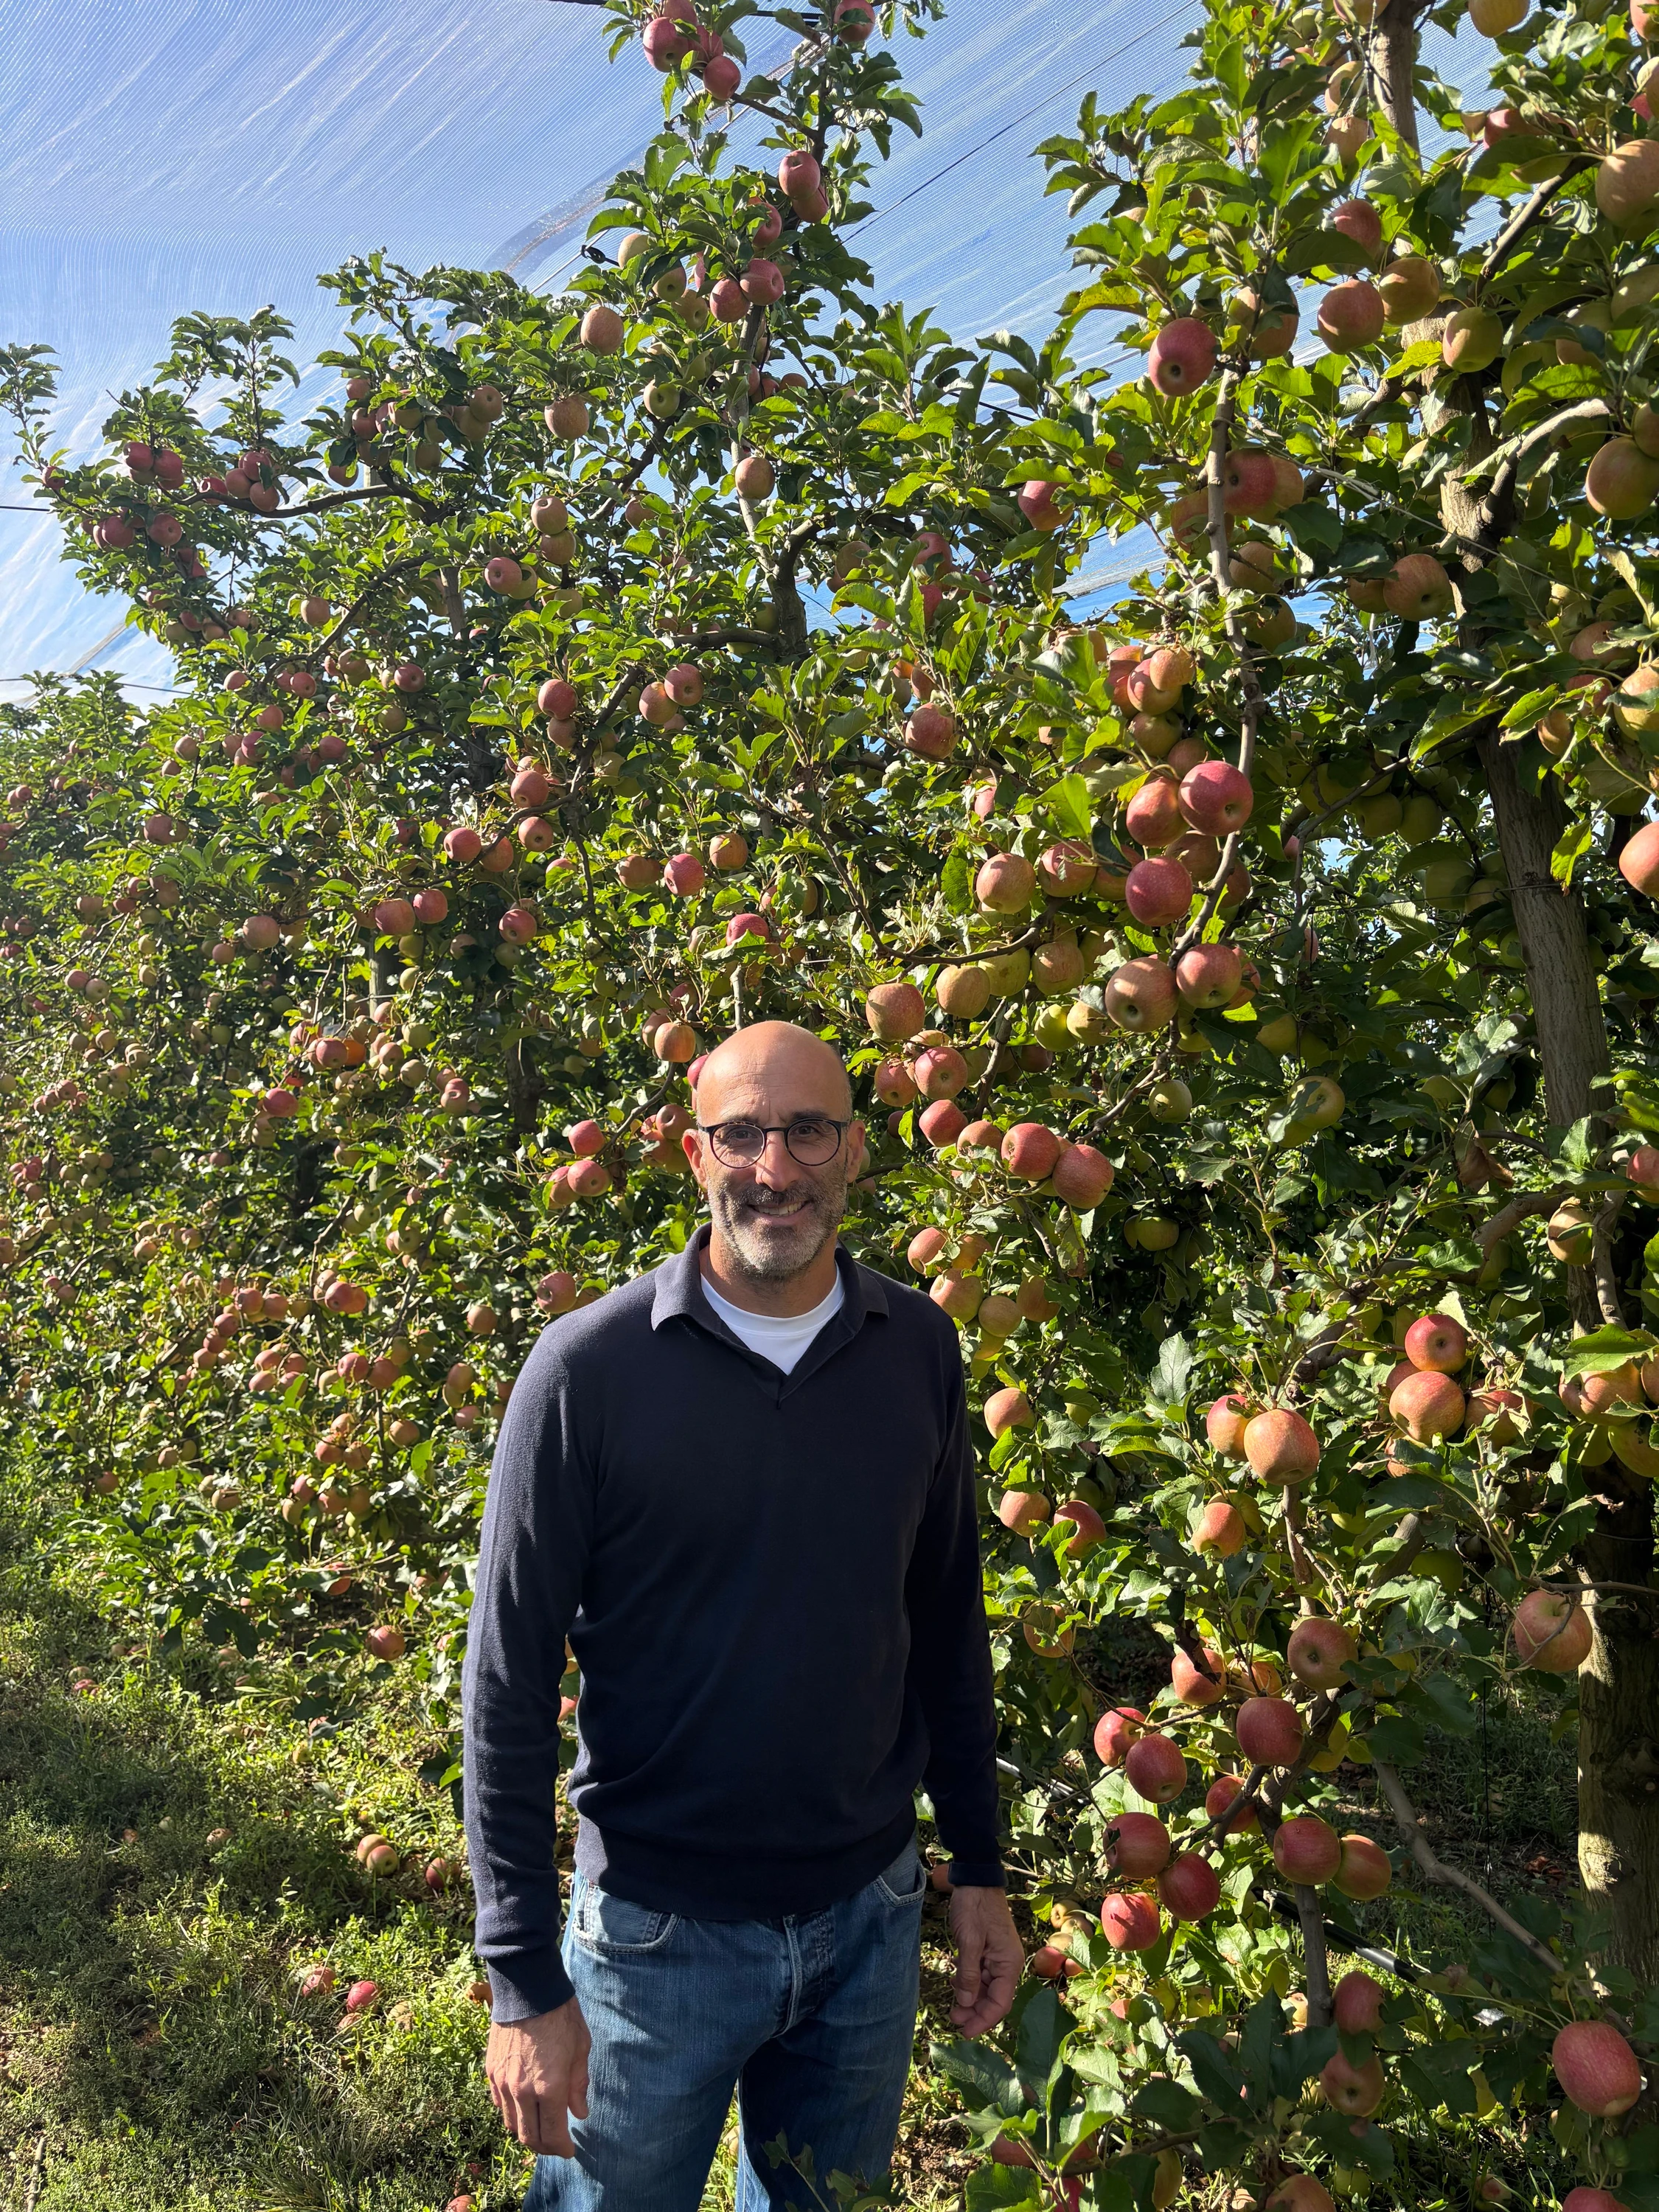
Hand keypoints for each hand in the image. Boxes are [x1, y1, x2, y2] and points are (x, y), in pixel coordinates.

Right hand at [485, 1996, 591, 2155]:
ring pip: (511, 2124)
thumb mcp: (581, 2048)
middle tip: (556, 2144)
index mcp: (549, 2088)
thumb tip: (580, 2112)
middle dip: (545, 2147)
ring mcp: (503, 2083)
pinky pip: (499, 2105)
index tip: (570, 2151)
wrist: (527, 1988)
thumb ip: (578, 2085)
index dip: (562, 2148)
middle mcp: (522, 2092)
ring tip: (540, 2130)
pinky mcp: (491, 2072)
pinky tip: (523, 2109)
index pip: (553, 2134)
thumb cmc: (561, 2015)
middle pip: (530, 2137)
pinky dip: (511, 2114)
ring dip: (526, 2133)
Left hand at [947, 1884, 1021, 2038]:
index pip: (1000, 2003)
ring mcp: (997, 1958)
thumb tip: (965, 2003)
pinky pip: (980, 1976)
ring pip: (985, 1989)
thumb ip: (968, 1973)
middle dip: (974, 2012)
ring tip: (951, 2007)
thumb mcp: (969, 1940)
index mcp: (1009, 1964)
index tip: (965, 2032)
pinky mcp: (987, 1952)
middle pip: (993, 1999)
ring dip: (970, 2000)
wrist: (975, 1879)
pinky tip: (954, 1984)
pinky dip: (968, 1984)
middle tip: (953, 2019)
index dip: (984, 2020)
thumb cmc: (975, 1907)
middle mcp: (1007, 1964)